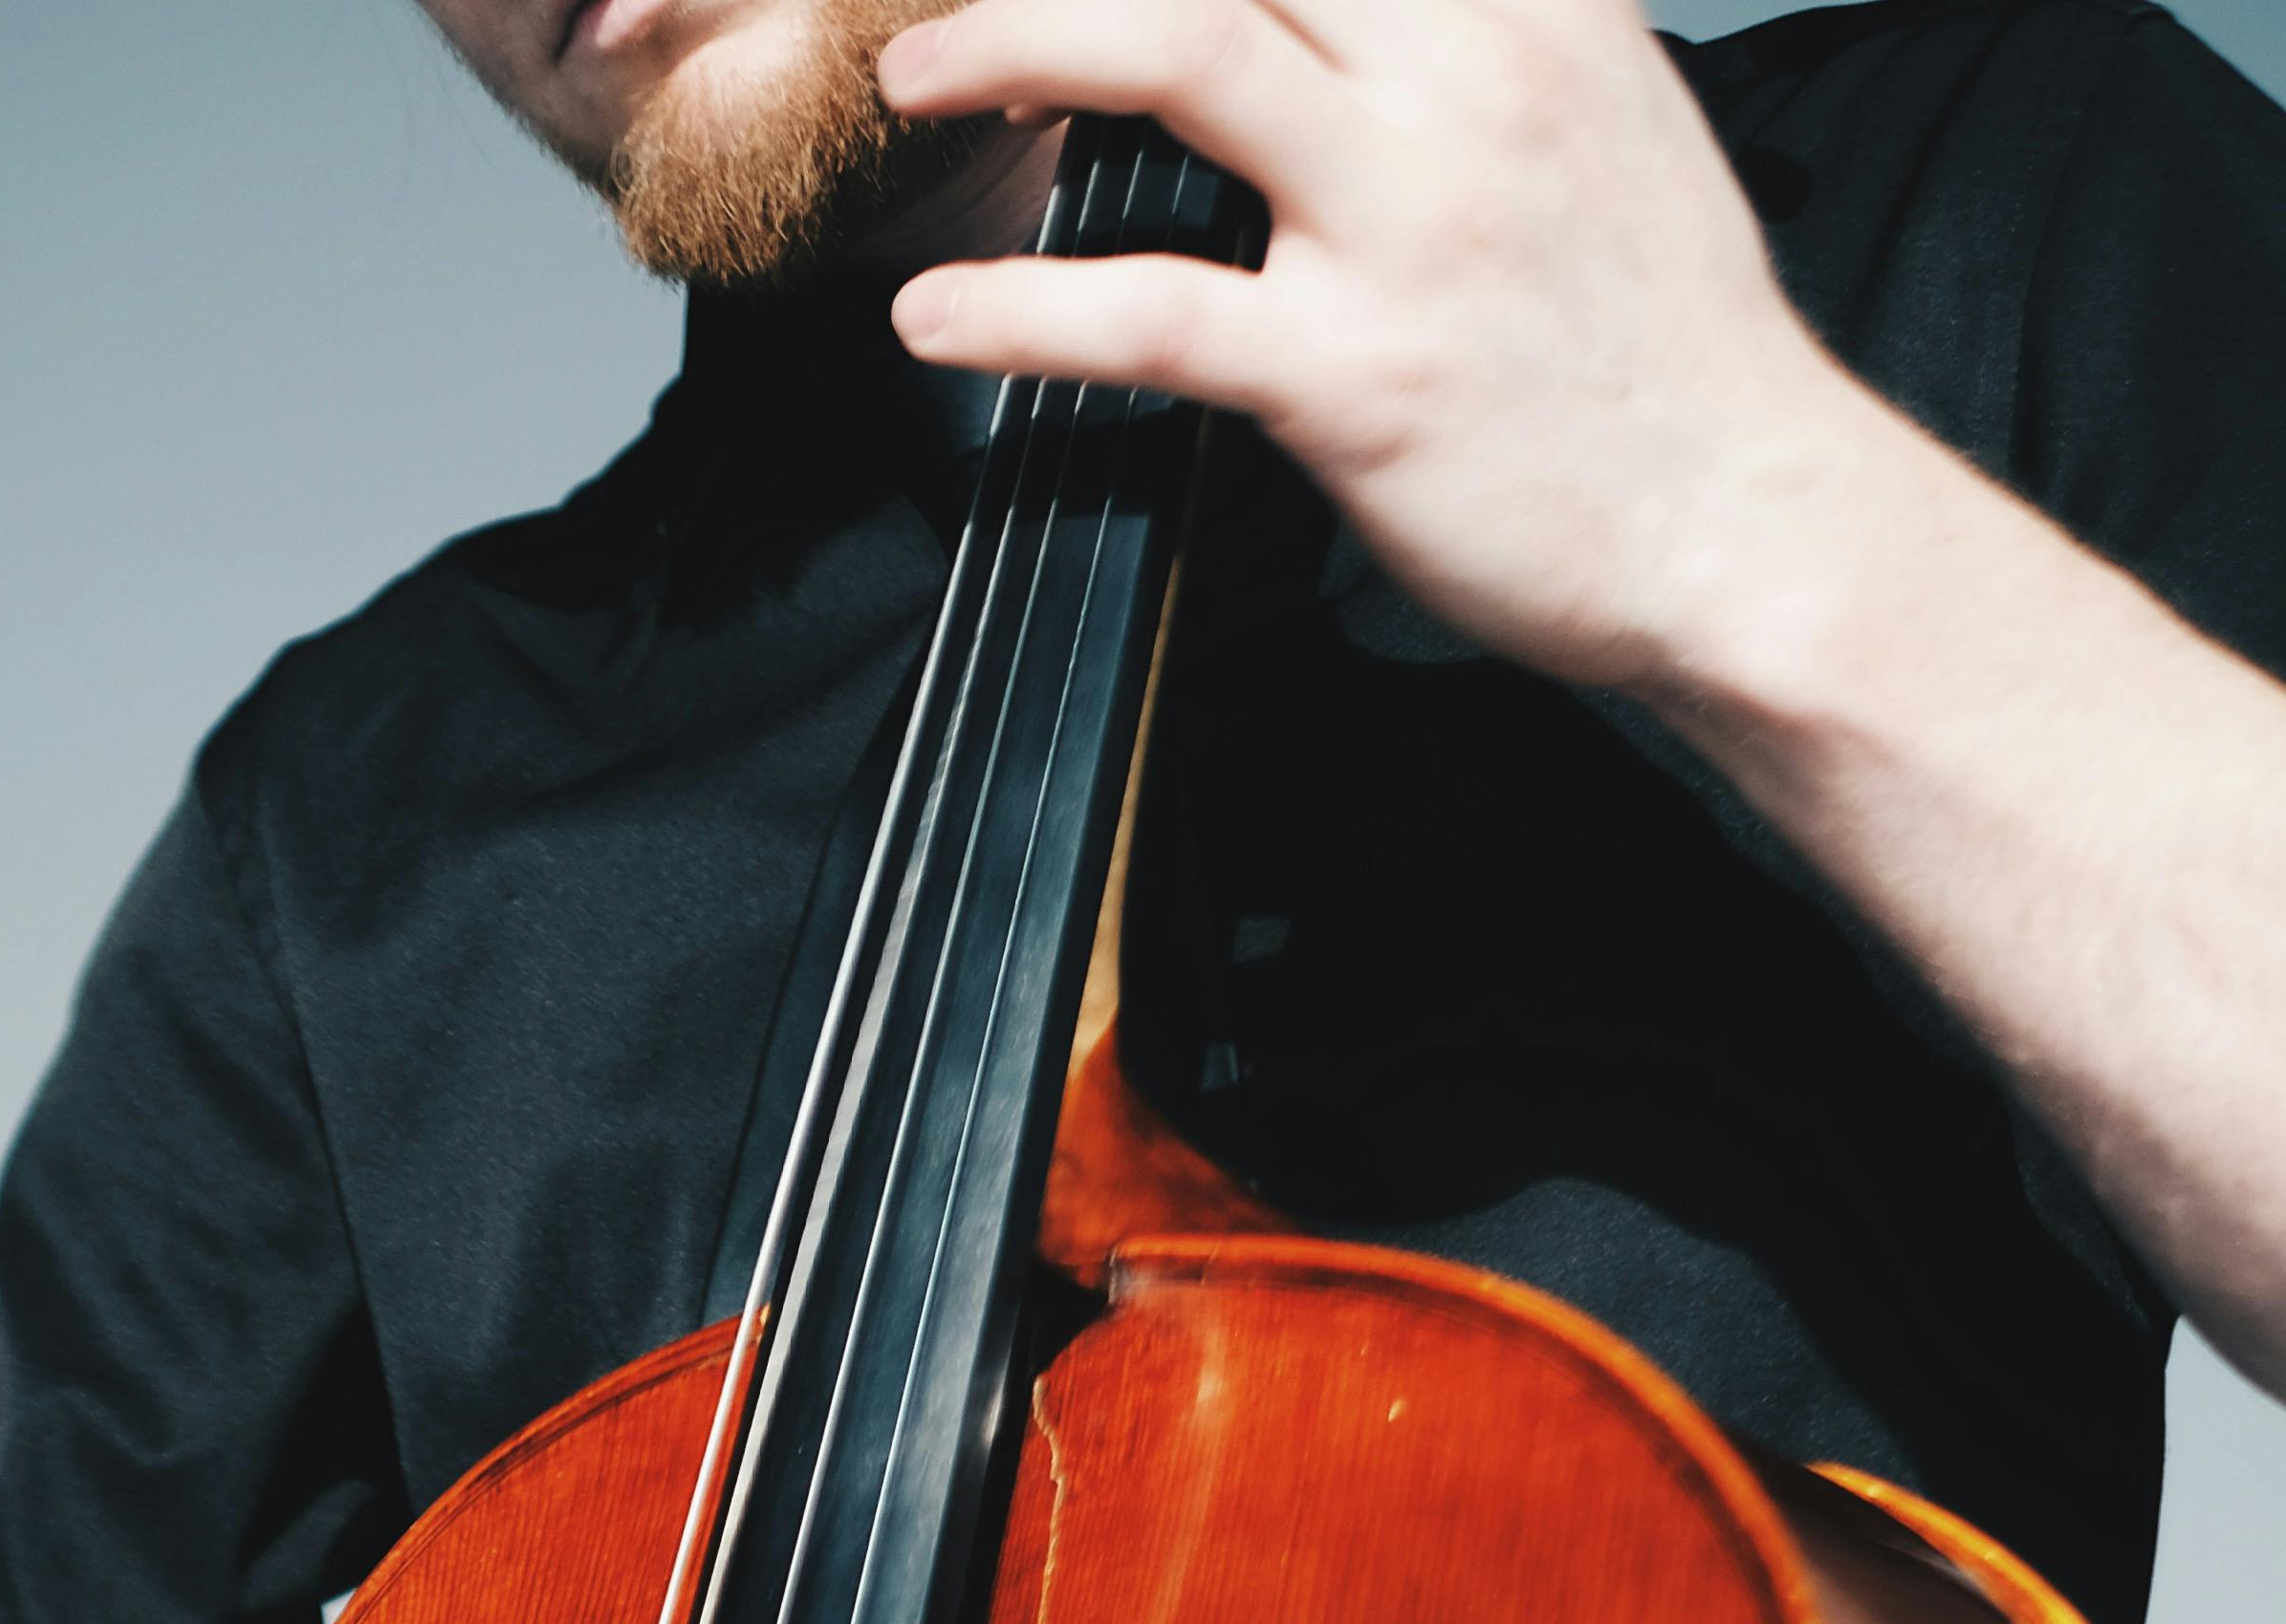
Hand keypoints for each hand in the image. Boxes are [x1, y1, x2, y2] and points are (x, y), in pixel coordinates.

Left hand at [879, 0, 1877, 705]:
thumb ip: (1481, 38)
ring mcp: (1413, 221)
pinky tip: (937, 317)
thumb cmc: (1664, 352)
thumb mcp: (1601, 113)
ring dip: (1018, 39)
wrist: (1752, 524)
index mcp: (1527, 3)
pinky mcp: (1362, 373)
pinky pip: (1156, 314)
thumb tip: (1367, 18)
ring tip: (919, 76)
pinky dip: (1017, 310)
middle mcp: (1472, 74)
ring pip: (1185, 50)